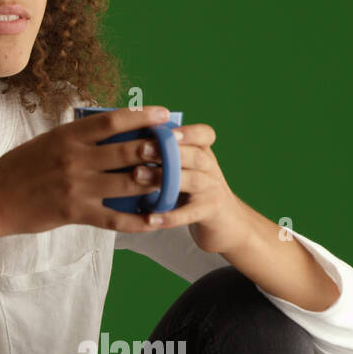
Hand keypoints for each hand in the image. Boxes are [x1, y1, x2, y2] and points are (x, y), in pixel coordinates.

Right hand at [0, 105, 224, 238]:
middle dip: (160, 151)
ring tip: (176, 183)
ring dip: (156, 184)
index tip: (166, 115)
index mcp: (68, 135)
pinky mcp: (75, 212)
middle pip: (129, 151)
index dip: (143, 117)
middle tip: (181, 150)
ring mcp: (77, 186)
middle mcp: (75, 158)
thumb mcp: (48, 142)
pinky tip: (155, 220)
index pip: (113, 121)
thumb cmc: (20, 168)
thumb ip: (79, 137)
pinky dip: (138, 220)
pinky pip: (115, 218)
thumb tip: (113, 130)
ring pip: (128, 184)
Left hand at [141, 120, 250, 253]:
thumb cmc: (193, 191)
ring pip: (193, 181)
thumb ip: (165, 155)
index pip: (204, 135)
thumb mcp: (184, 168)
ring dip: (164, 177)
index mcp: (203, 153)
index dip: (188, 132)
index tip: (165, 129)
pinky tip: (149, 218)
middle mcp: (210, 169)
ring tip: (137, 175)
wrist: (226, 223)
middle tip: (141, 148)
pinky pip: (189, 214)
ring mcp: (212, 191)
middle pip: (195, 156)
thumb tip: (126, 141)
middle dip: (168, 151)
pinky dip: (169, 217)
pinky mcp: (209, 213)